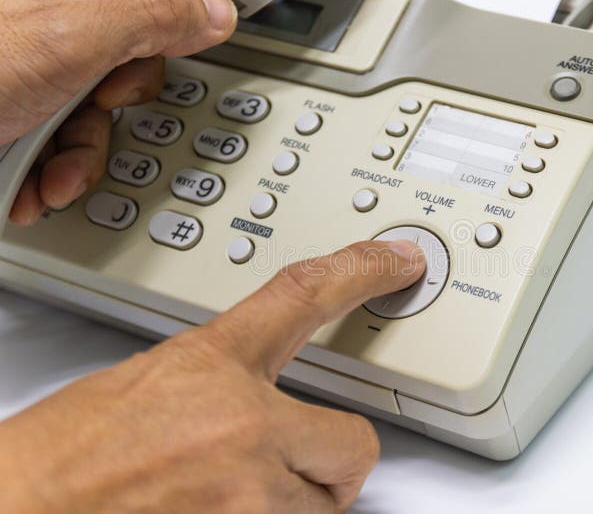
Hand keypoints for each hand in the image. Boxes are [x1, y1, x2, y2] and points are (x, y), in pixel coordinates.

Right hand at [0, 241, 425, 512]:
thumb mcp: (149, 385)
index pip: (304, 294)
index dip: (361, 269)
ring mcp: (249, 497)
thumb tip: (264, 405)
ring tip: (223, 499)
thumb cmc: (63, 455)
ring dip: (289, 507)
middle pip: (356, 445)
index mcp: (212, 365)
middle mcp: (244, 426)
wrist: (19, 509)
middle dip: (329, 459)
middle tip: (281, 465)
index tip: (397, 262)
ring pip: (324, 507)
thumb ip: (222, 387)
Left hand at [1, 0, 237, 224]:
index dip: (155, 32)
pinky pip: (53, 136)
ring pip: (86, 109)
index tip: (155, 65)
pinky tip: (24, 184)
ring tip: (46, 177)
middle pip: (114, 58)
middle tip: (85, 113)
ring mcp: (17, 68)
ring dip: (75, 156)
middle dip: (105, 111)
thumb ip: (147, 18)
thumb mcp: (60, 44)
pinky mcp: (6, 112)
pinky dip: (47, 170)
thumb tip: (212, 10)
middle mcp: (28, 16)